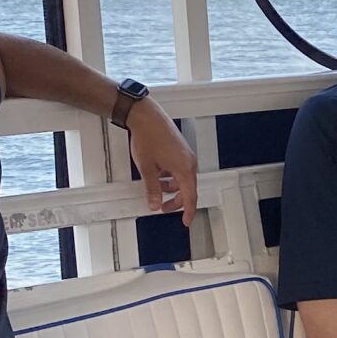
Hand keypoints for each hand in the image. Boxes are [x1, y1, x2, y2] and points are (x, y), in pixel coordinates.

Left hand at [127, 100, 197, 222]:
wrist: (146, 116)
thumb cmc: (148, 136)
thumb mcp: (147, 168)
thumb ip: (152, 189)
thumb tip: (154, 203)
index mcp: (184, 168)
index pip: (190, 196)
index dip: (188, 211)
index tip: (186, 221)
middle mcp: (189, 162)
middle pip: (187, 189)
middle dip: (176, 201)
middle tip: (164, 207)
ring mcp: (186, 155)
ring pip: (183, 179)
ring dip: (172, 188)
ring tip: (157, 190)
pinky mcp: (181, 150)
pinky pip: (181, 169)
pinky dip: (172, 177)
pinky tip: (159, 176)